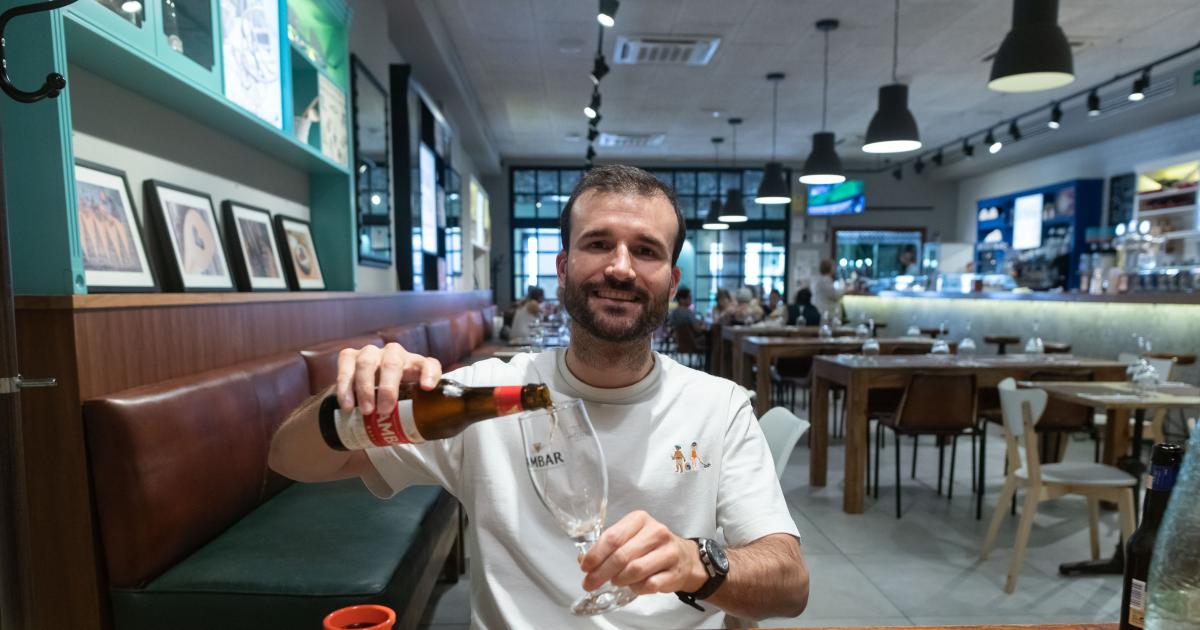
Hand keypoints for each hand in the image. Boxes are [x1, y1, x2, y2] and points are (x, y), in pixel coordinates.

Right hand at [335, 343, 441, 417]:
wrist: (364, 392)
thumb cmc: (392, 399)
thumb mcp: (407, 405)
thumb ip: (417, 416)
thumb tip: (421, 435)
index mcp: (415, 366)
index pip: (429, 365)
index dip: (430, 374)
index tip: (427, 388)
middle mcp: (394, 354)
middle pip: (393, 363)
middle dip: (388, 387)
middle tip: (384, 410)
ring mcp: (371, 353)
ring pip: (367, 362)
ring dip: (365, 387)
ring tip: (366, 411)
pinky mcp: (349, 356)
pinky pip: (346, 366)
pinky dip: (345, 386)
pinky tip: (347, 405)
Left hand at [579, 511, 706, 594]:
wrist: (684, 558)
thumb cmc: (651, 547)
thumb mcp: (630, 537)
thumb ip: (608, 545)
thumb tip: (583, 560)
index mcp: (640, 519)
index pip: (612, 537)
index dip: (595, 555)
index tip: (585, 567)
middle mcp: (656, 532)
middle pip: (621, 556)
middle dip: (601, 573)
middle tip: (590, 583)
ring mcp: (668, 552)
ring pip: (635, 570)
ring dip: (620, 580)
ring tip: (616, 581)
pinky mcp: (675, 572)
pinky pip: (649, 584)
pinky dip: (637, 588)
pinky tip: (635, 585)